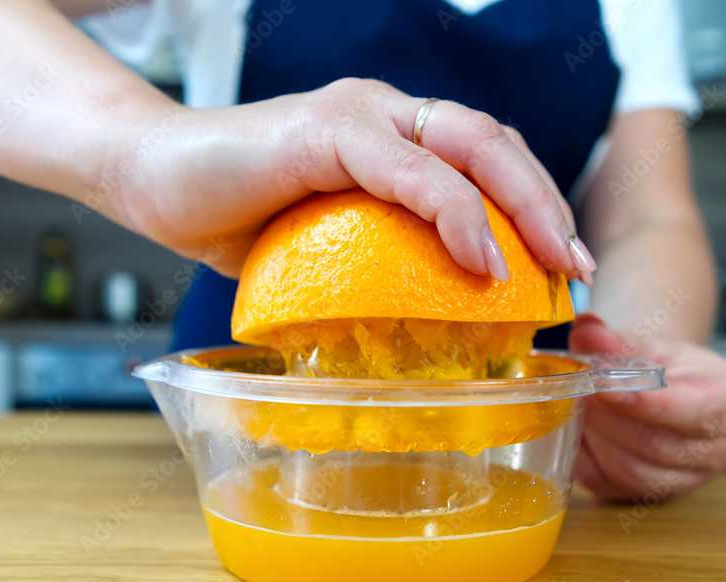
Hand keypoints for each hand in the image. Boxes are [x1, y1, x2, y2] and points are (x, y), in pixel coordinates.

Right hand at [105, 78, 595, 280]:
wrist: (151, 180)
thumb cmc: (234, 216)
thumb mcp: (326, 248)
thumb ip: (374, 262)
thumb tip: (420, 323)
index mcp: (392, 136)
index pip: (485, 156)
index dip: (533, 204)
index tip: (562, 267)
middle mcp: (384, 114)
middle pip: (494, 142)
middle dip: (545, 205)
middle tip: (575, 269)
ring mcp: (356, 116)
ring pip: (467, 144)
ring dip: (519, 205)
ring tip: (547, 266)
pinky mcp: (322, 132)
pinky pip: (405, 168)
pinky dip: (450, 210)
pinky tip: (476, 256)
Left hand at [568, 313, 725, 501]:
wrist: (674, 389)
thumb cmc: (673, 367)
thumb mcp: (654, 342)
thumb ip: (618, 340)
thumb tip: (586, 332)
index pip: (696, 412)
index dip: (645, 402)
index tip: (602, 385)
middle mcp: (722, 452)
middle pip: (657, 445)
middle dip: (608, 416)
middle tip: (577, 387)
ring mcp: (690, 481)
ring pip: (632, 472)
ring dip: (595, 436)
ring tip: (577, 404)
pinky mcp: (652, 497)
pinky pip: (611, 486)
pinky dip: (585, 457)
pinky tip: (577, 428)